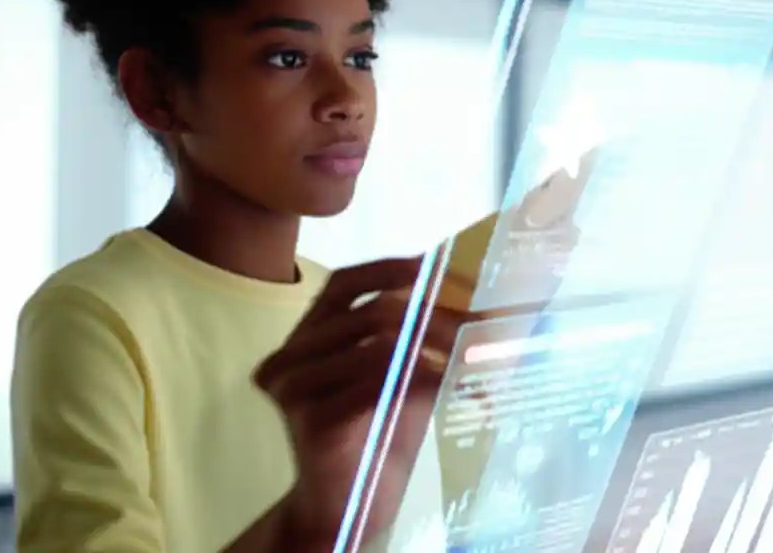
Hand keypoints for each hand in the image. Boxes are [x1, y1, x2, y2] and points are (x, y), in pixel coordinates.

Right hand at [253, 257, 468, 544]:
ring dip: (433, 353)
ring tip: (468, 361)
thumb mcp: (401, 377)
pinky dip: (420, 383)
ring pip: (376, 350)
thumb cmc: (376, 435)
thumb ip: (422, 341)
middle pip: (368, 316)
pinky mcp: (311, 421)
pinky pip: (375, 387)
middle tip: (473, 328)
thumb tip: (483, 308)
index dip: (383, 270)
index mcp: (306, 337)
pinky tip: (447, 389)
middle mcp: (290, 357)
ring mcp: (295, 389)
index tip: (426, 267)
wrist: (348, 504)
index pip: (340, 285)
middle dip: (430, 320)